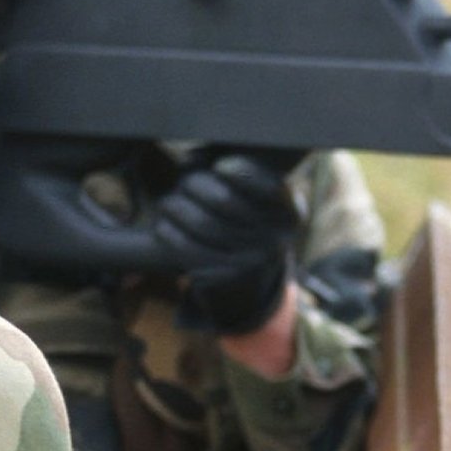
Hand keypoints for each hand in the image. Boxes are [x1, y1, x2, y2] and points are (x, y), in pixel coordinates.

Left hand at [154, 153, 298, 335]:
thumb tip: (191, 159)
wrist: (246, 291)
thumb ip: (236, 178)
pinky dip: (169, 233)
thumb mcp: (257, 206)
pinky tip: (162, 226)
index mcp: (288, 214)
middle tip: (182, 183)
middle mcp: (275, 240)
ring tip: (167, 203)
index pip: (269, 186)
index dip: (242, 172)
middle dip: (196, 184)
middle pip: (226, 200)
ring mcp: (250, 263)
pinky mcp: (223, 280)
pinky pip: (187, 249)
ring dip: (175, 207)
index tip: (220, 164)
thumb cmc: (244, 231)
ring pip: (202, 223)